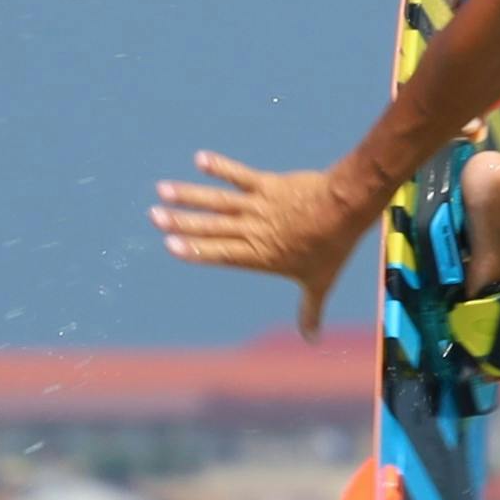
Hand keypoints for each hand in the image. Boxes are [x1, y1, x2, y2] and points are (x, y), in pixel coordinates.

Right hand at [150, 148, 382, 329]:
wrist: (345, 209)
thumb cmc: (332, 247)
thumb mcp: (319, 283)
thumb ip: (310, 311)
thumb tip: (313, 340)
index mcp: (259, 255)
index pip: (220, 253)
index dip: (194, 248)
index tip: (169, 244)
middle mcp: (253, 230)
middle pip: (211, 226)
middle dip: (180, 221)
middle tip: (154, 215)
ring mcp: (258, 206)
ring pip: (218, 201)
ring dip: (189, 195)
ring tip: (163, 189)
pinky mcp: (267, 185)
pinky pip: (239, 175)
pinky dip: (220, 167)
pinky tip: (200, 158)